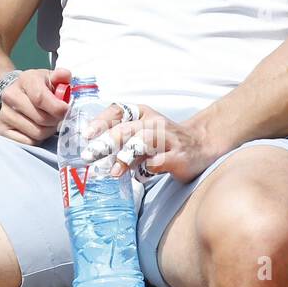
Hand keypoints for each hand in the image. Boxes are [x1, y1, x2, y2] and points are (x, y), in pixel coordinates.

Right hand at [0, 67, 72, 144]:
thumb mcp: (49, 78)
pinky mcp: (1, 130)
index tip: (66, 110)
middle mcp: (10, 96)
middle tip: (57, 118)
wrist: (14, 94)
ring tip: (47, 123)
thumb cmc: (38, 87)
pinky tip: (36, 129)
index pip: (40, 98)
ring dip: (47, 131)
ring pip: (36, 133)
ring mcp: (4, 114)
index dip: (57, 108)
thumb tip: (65, 75)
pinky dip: (36, 140)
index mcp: (25, 80)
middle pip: (41, 119)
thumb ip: (61, 76)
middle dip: (55, 121)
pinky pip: (28, 143)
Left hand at [81, 103, 216, 183]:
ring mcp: (168, 138)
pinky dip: (147, 169)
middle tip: (89, 156)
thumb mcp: (142, 131)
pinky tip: (141, 175)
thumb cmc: (164, 139)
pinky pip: (159, 162)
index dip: (100, 121)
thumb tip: (94, 154)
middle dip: (106, 142)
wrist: (201, 144)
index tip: (86, 135)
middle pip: (127, 129)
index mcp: (142, 113)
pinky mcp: (179, 156)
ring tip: (113, 171)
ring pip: (143, 141)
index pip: (118, 111)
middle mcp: (154, 122)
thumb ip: (122, 139)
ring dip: (125, 156)